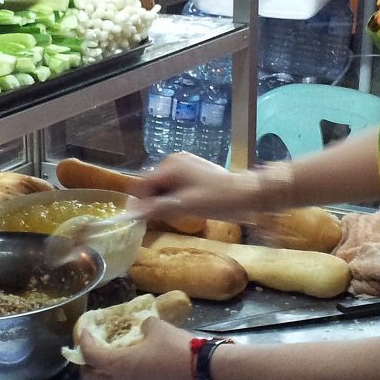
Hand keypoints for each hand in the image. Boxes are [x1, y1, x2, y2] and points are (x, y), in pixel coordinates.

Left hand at [78, 318, 196, 379]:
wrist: (205, 374)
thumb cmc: (177, 348)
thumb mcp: (158, 328)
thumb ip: (144, 326)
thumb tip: (144, 327)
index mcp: (119, 366)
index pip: (91, 356)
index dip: (83, 343)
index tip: (84, 333)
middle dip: (86, 367)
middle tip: (91, 352)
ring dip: (108, 373)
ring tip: (116, 356)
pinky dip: (126, 378)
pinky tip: (139, 365)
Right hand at [129, 152, 259, 221]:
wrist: (247, 194)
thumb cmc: (217, 200)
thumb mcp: (186, 206)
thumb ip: (158, 208)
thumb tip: (132, 214)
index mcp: (170, 165)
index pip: (142, 183)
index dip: (141, 202)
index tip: (144, 219)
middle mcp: (173, 160)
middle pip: (151, 183)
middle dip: (154, 201)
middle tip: (166, 217)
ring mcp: (184, 164)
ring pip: (162, 185)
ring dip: (165, 200)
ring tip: (179, 212)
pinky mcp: (192, 171)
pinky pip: (174, 184)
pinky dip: (175, 196)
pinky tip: (185, 206)